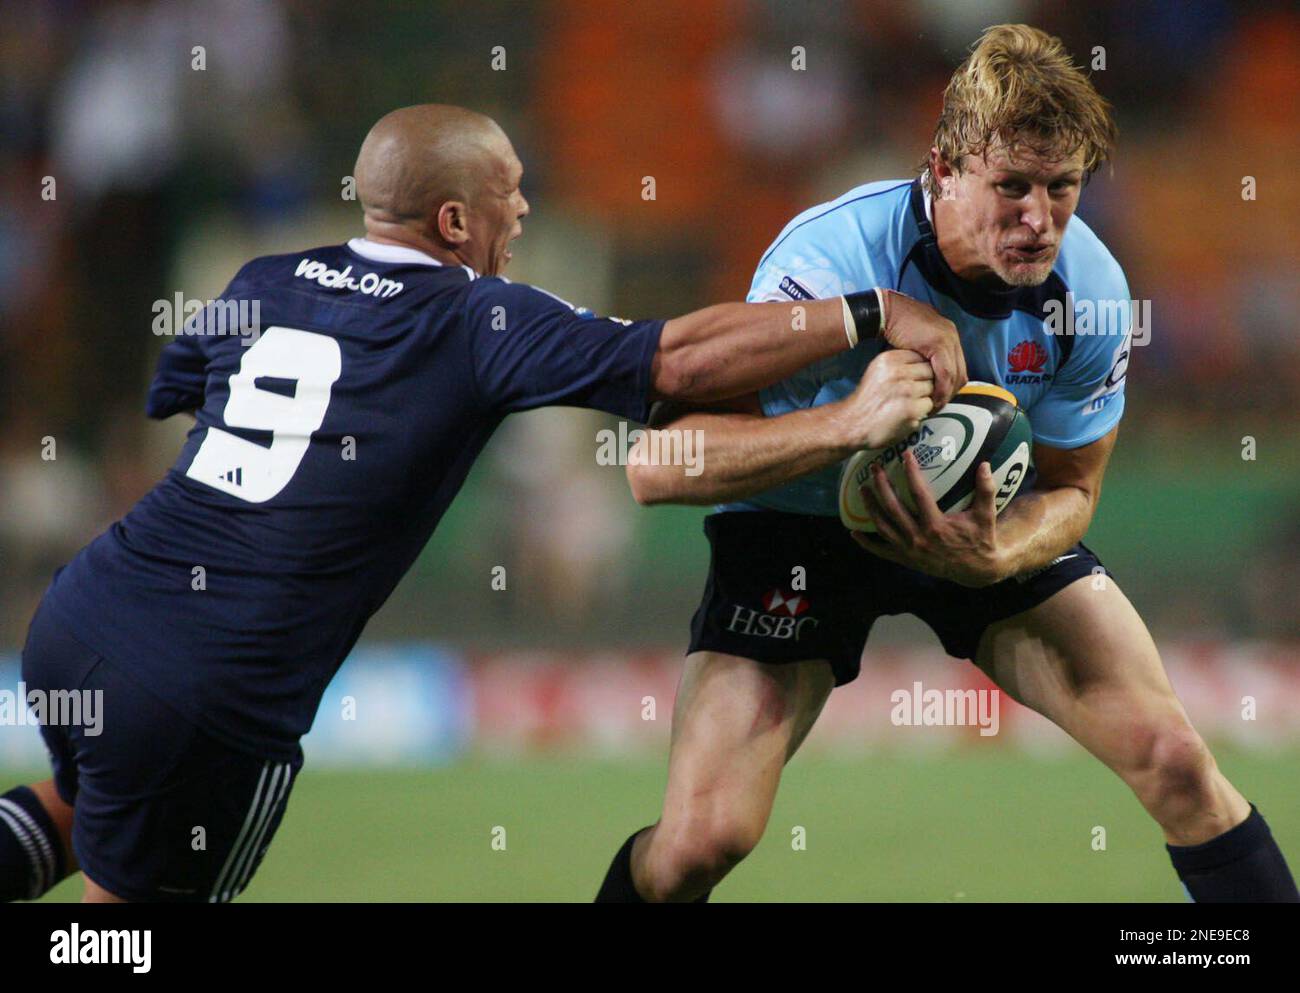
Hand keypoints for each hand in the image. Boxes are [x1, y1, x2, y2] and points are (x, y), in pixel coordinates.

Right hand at [836, 349, 934, 450]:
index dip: (918, 370)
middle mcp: (898, 373)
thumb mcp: (877, 371)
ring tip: (906, 405)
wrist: (852, 424)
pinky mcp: (911, 410)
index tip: (912, 379)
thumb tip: (925, 361)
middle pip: (929, 372)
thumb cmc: (867, 400)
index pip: (920, 357)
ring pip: (931, 389)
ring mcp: (906, 391)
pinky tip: (905, 415)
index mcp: (889, 360)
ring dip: (923, 398)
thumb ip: (898, 364)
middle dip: (923, 383)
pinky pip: (928, 406)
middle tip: (910, 394)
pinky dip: (920, 413)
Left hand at [851, 449, 1005, 586]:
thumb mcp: (985, 516)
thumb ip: (985, 490)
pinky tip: (854, 532)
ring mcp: (909, 550)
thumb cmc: (980, 539)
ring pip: (883, 526)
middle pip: (893, 508)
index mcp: (936, 525)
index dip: (911, 472)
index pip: (918, 493)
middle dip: (881, 486)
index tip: (905, 455)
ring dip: (871, 508)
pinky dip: (866, 543)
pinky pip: (881, 551)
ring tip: (862, 489)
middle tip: (874, 468)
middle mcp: (919, 538)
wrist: (976, 570)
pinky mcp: (905, 559)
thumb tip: (985, 464)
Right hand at [878, 290, 966, 408]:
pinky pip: (945, 372)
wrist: (887, 310)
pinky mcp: (938, 343)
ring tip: (935, 405)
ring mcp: (948, 339)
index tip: (939, 400)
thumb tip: (926, 376)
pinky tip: (932, 397)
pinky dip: (941, 388)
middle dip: (951, 393)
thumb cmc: (895, 327)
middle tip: (939, 406)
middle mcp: (952, 336)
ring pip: (955, 374)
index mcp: (949, 336)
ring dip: (947, 393)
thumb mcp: (915, 343)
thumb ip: (925, 356)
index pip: (958, 368)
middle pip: (960, 373)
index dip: (951, 387)